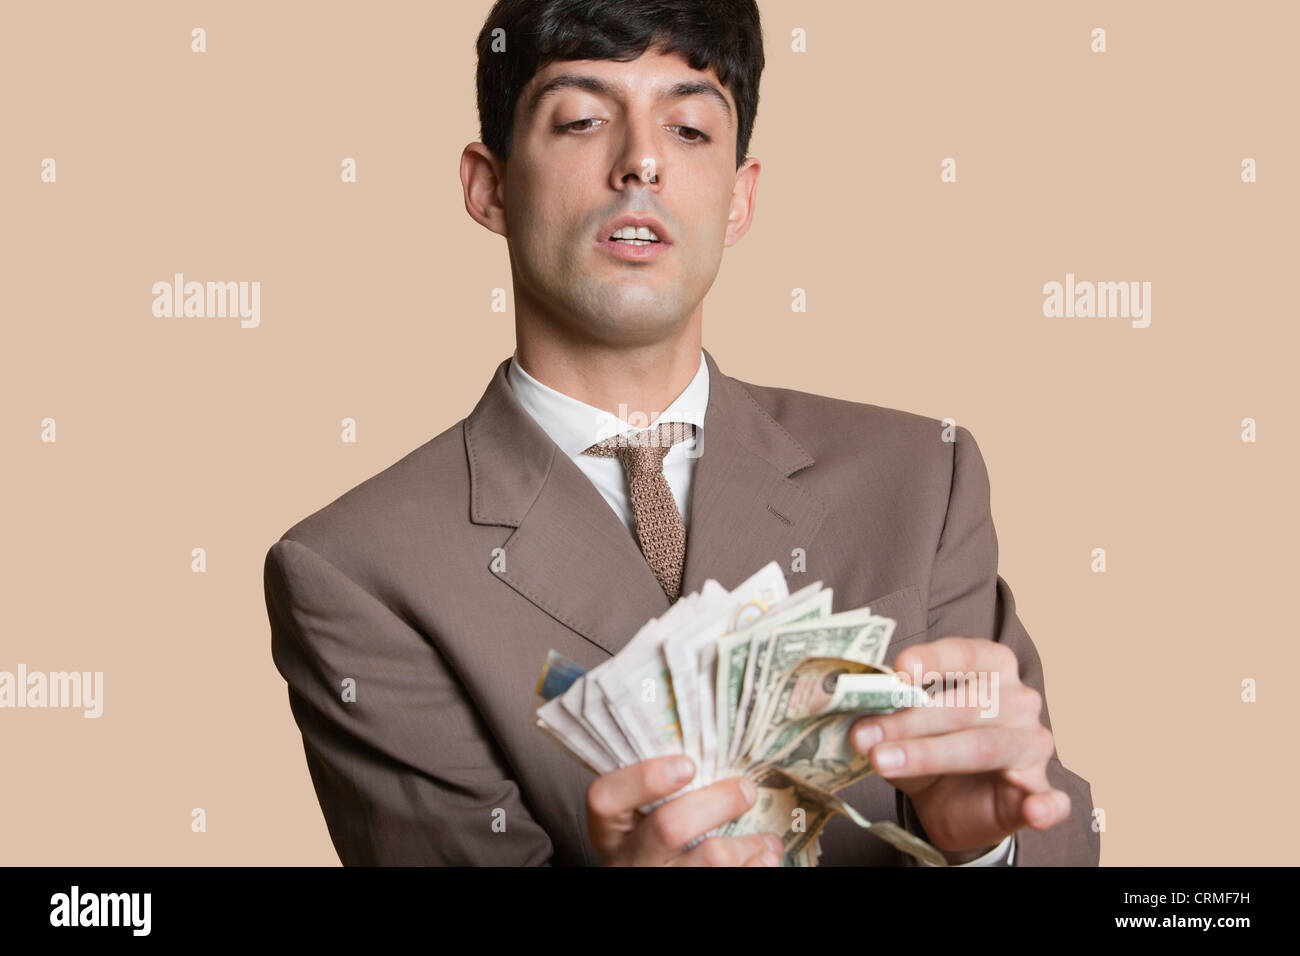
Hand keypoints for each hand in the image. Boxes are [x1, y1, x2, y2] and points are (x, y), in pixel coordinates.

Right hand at [586, 755, 783, 865]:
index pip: (605, 798)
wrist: (650, 880)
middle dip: (718, 803)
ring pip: (710, 859)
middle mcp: (627, 859)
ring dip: (746, 844)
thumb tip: (714, 740)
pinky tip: (765, 857)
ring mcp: (655, 880)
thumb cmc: (651, 842)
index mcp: (608, 829)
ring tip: (767, 838)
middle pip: (669, 827)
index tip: (687, 764)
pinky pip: (730, 880)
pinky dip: (756, 866)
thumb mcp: (638, 819)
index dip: (644, 779)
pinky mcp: (687, 895)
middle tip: (746, 789)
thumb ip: (660, 788)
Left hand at [850, 637, 1071, 860]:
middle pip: (965, 705)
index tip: (900, 669)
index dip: (934, 659)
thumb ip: (889, 717)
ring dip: (931, 755)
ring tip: (883, 762)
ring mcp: (1033, 745)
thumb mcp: (905, 727)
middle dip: (909, 720)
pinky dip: (1046, 806)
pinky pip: (1050, 800)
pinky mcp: (1040, 791)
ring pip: (985, 747)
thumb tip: (854, 716)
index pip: (966, 654)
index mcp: (992, 668)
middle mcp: (1019, 701)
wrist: (954, 802)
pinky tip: (1034, 811)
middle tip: (863, 736)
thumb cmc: (933, 747)